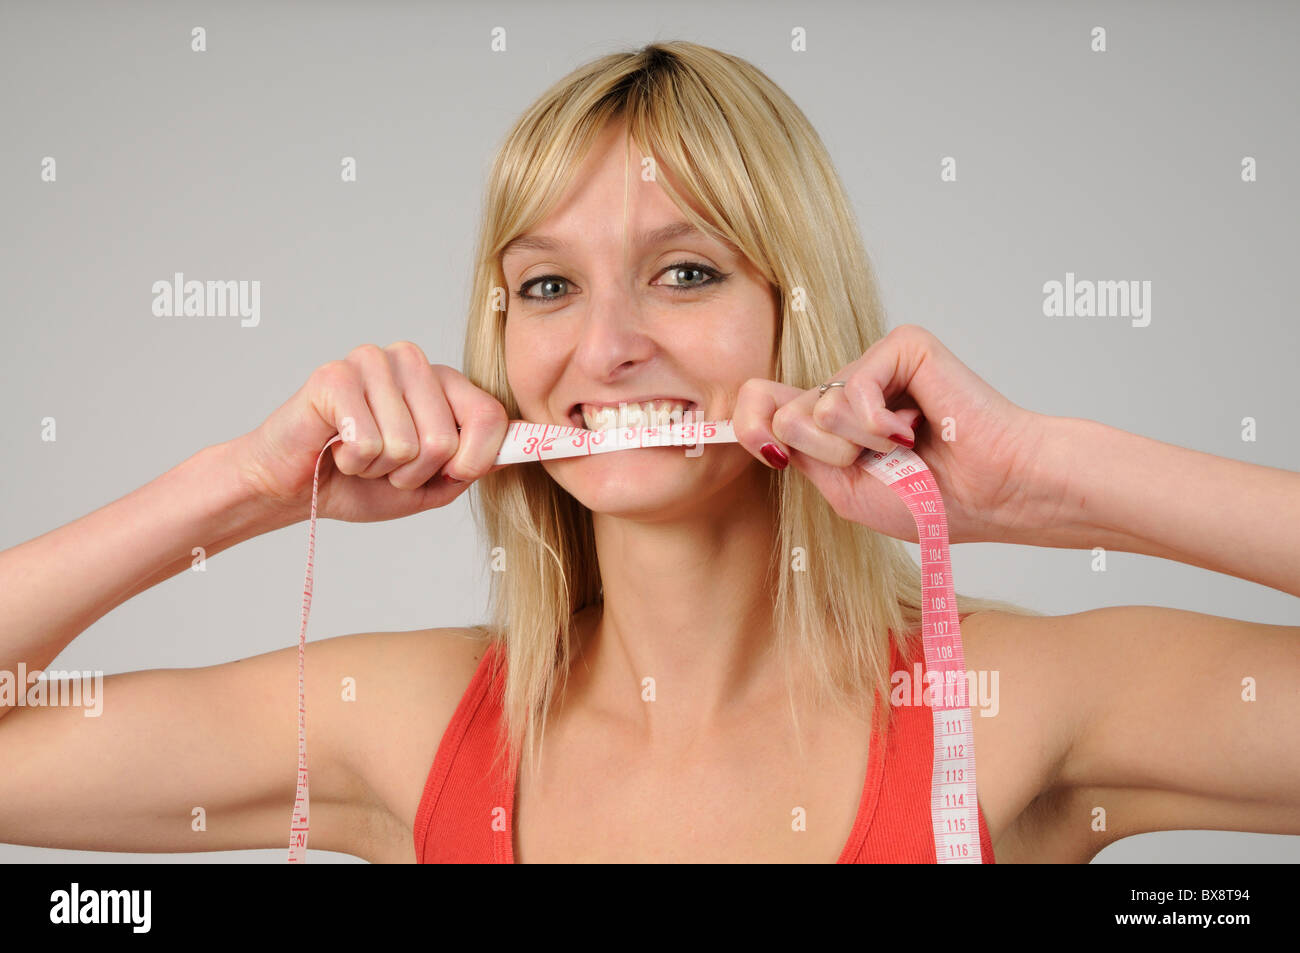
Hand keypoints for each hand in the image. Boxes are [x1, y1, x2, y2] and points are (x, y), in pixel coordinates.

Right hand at [233, 341, 508, 523]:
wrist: (293, 487)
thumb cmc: (360, 481)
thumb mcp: (432, 484)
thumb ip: (474, 465)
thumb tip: (521, 449)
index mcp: (442, 381)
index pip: (490, 415)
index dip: (475, 460)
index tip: (453, 473)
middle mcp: (412, 361)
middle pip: (446, 439)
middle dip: (414, 473)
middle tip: (384, 465)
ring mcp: (373, 362)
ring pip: (408, 444)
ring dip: (380, 468)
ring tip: (358, 455)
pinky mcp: (335, 375)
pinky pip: (369, 441)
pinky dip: (353, 461)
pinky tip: (335, 447)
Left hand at [733, 324, 1055, 543]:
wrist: (993, 494)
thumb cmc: (932, 500)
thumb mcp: (845, 491)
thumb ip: (800, 454)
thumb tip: (763, 420)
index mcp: (830, 422)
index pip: (762, 404)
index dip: (748, 424)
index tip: (767, 453)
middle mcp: (847, 388)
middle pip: (782, 414)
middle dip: (824, 455)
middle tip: (874, 463)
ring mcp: (873, 364)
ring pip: (814, 407)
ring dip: (857, 446)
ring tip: (903, 447)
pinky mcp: (902, 347)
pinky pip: (850, 389)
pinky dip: (877, 426)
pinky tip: (913, 429)